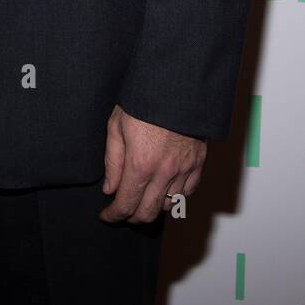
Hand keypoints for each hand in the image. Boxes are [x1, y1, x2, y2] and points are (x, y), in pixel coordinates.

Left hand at [100, 105, 205, 223]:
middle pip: (148, 212)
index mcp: (141, 164)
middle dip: (131, 217)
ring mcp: (184, 169)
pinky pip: (188, 193)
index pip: (126, 204)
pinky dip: (174, 198)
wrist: (176, 86)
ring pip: (169, 206)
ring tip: (141, 201)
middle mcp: (164, 172)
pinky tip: (164, 192)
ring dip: (153, 208)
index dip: (114, 215)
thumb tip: (110, 189)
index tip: (106, 216)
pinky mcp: (198, 163)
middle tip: (121, 212)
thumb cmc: (142, 101)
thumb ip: (113, 162)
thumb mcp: (116, 126)